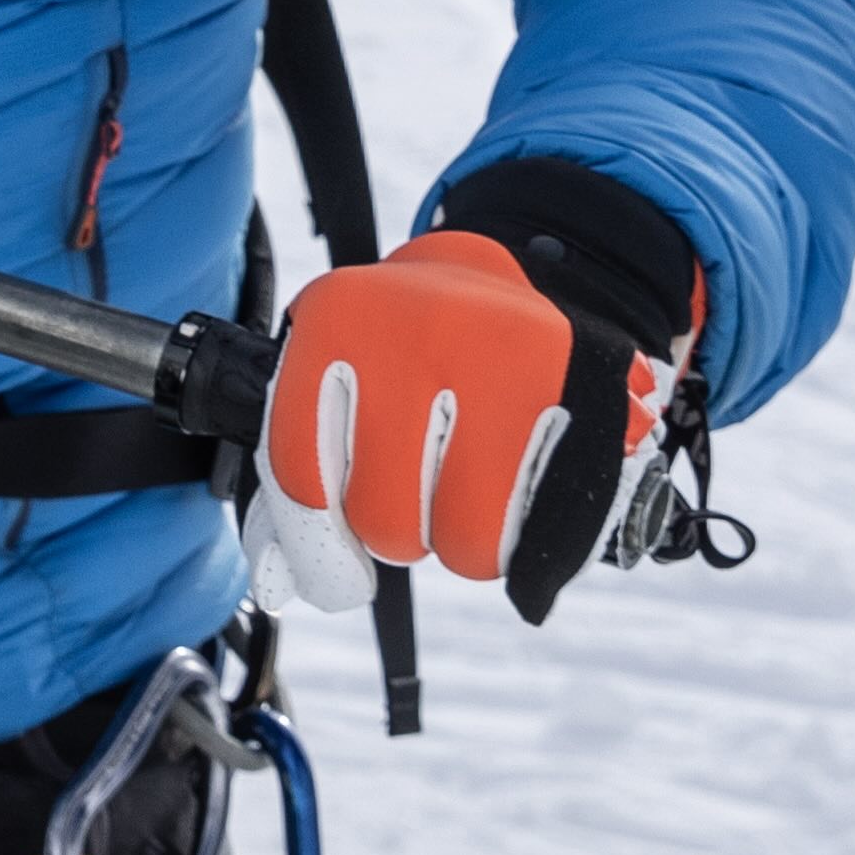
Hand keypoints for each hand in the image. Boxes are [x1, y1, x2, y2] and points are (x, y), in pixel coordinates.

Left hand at [260, 222, 697, 620]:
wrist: (513, 273)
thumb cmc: (402, 349)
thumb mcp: (329, 372)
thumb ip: (296, 471)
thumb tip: (279, 582)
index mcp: (336, 318)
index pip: (300, 474)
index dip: (313, 538)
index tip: (337, 552)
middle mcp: (413, 333)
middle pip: (386, 523)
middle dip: (398, 529)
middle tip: (416, 486)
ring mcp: (500, 358)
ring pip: (465, 541)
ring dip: (462, 535)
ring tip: (468, 480)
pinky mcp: (574, 391)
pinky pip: (536, 529)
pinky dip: (522, 537)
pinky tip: (518, 489)